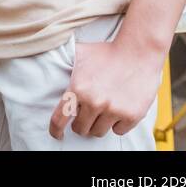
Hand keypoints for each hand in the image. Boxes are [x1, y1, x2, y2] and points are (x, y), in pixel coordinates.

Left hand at [48, 37, 165, 140]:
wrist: (138, 52)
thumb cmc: (107, 51)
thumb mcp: (80, 53)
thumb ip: (64, 61)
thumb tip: (48, 61)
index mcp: (78, 89)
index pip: (60, 119)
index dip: (56, 130)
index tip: (57, 135)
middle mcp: (94, 102)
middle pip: (80, 129)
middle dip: (81, 123)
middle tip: (86, 114)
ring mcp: (114, 110)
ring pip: (99, 132)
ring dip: (98, 124)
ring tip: (103, 110)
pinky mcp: (132, 115)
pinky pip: (119, 131)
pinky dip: (118, 124)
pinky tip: (119, 109)